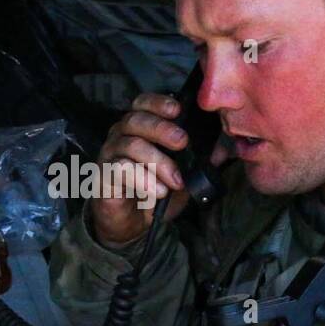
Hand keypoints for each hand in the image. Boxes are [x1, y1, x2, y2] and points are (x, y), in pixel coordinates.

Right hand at [90, 92, 193, 247]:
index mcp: (138, 129)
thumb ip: (196, 160)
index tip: (177, 110)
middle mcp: (120, 136)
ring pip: (131, 145)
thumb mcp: (181, 174)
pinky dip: (143, 179)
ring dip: (158, 161)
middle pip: (135, 120)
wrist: (132, 223)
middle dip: (162, 128)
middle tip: (182, 142)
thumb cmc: (154, 192)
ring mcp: (110, 155)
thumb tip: (220, 151)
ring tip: (175, 180)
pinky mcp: (104, 176)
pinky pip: (120, 169)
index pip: (141, 104)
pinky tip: (159, 191)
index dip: (157, 102)